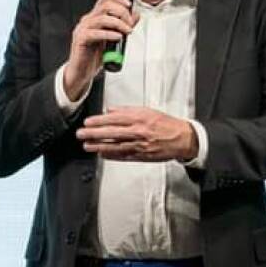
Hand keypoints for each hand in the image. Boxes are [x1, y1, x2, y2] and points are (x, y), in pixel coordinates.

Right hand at [64, 0, 139, 99]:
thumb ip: (124, 26)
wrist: (82, 71)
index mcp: (95, 17)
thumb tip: (136, 15)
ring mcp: (83, 29)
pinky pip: (96, 33)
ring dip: (119, 23)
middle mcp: (88, 20)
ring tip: (127, 32)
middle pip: (105, 5)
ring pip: (102, 18)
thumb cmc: (95, 55)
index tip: (129, 4)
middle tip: (130, 23)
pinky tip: (118, 37)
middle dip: (122, 12)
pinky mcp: (81, 39)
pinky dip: (109, 34)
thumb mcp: (114, 38)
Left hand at [76, 106, 197, 161]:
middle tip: (82, 134)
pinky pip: (123, 156)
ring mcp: (139, 145)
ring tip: (87, 146)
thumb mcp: (147, 111)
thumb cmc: (166, 124)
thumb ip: (127, 110)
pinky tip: (102, 154)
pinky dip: (111, 155)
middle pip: (112, 132)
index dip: (99, 121)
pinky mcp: (142, 156)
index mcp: (139, 119)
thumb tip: (110, 110)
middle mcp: (138, 132)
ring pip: (115, 146)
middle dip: (94, 134)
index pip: (114, 119)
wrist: (183, 139)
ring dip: (99, 146)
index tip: (88, 122)